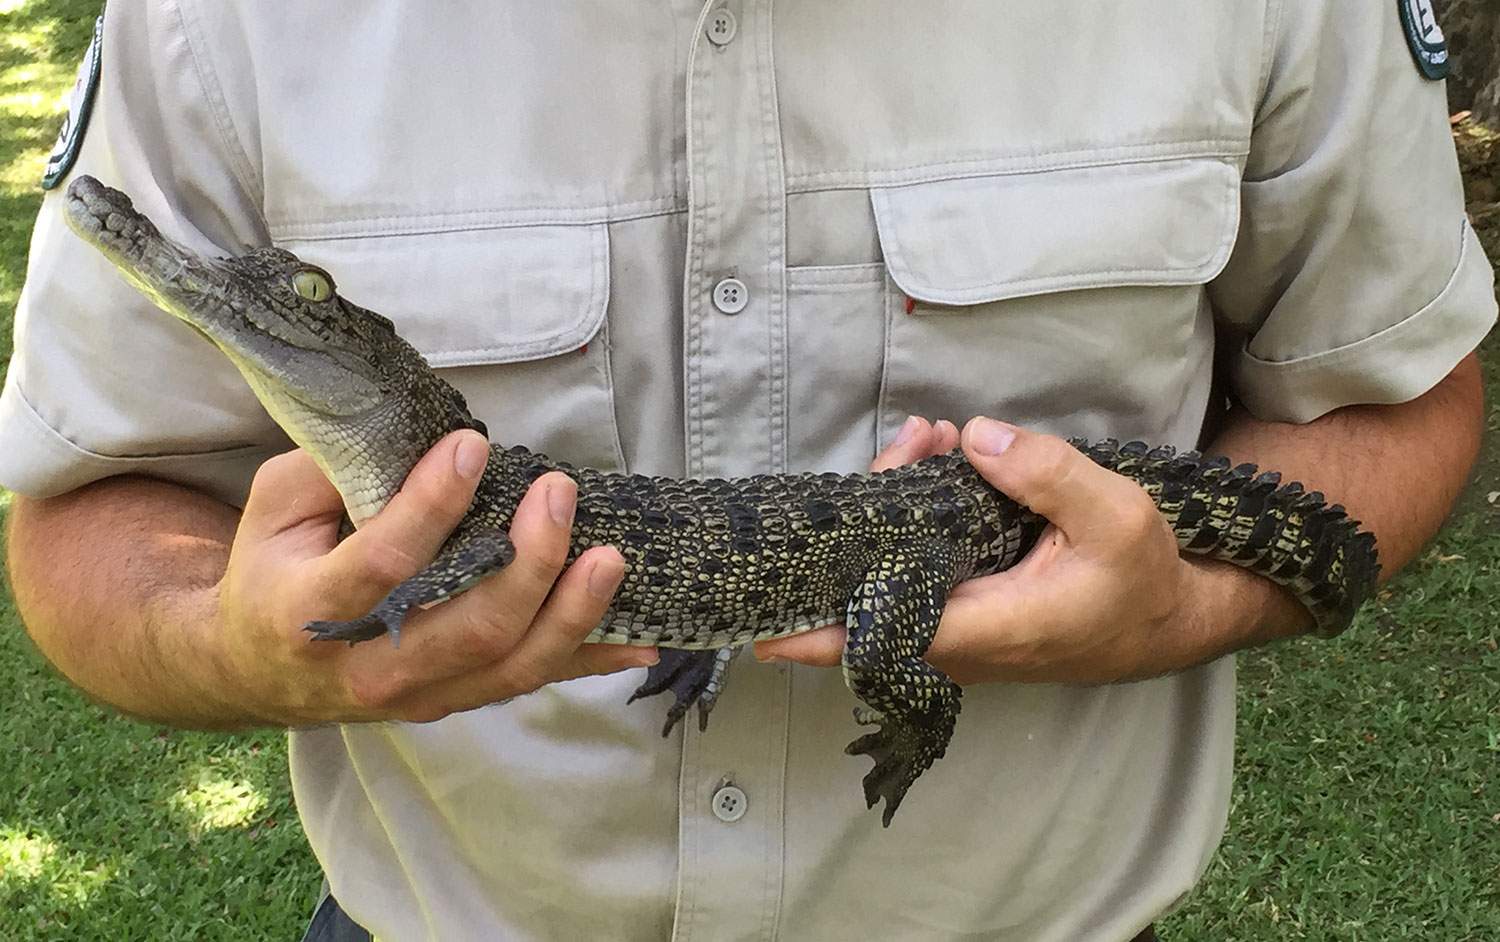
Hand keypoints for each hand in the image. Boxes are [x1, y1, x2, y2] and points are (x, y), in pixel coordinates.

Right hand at [209, 430, 655, 724]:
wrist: (256, 669)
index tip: (474, 446)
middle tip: (559, 492)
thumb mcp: (277, 506)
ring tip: (612, 558)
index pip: (384, 560)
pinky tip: (640, 643)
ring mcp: (417, 695)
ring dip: (570, 613)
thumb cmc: (273, 568)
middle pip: (467, 627)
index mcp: (310, 610)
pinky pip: (527, 683)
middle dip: (527, 561)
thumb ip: (333, 472)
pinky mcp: (452, 702)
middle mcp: (368, 666)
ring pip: (507, 665)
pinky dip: (587, 662)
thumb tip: (418, 439)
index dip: (432, 504)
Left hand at [755, 416, 1302, 683]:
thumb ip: (1046, 475)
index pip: (878, 638)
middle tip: (908, 445)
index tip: (758, 624)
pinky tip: (944, 458)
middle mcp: (961, 637)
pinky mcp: (970, 607)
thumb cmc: (1147, 578)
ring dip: (898, 506)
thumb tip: (973, 437)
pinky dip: (921, 514)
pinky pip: (921, 566)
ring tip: (931, 440)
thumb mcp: (1117, 516)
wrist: (1178, 615)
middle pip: (874, 591)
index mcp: (987, 626)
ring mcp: (963, 625)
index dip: (815, 633)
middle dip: (867, 520)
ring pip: (895, 573)